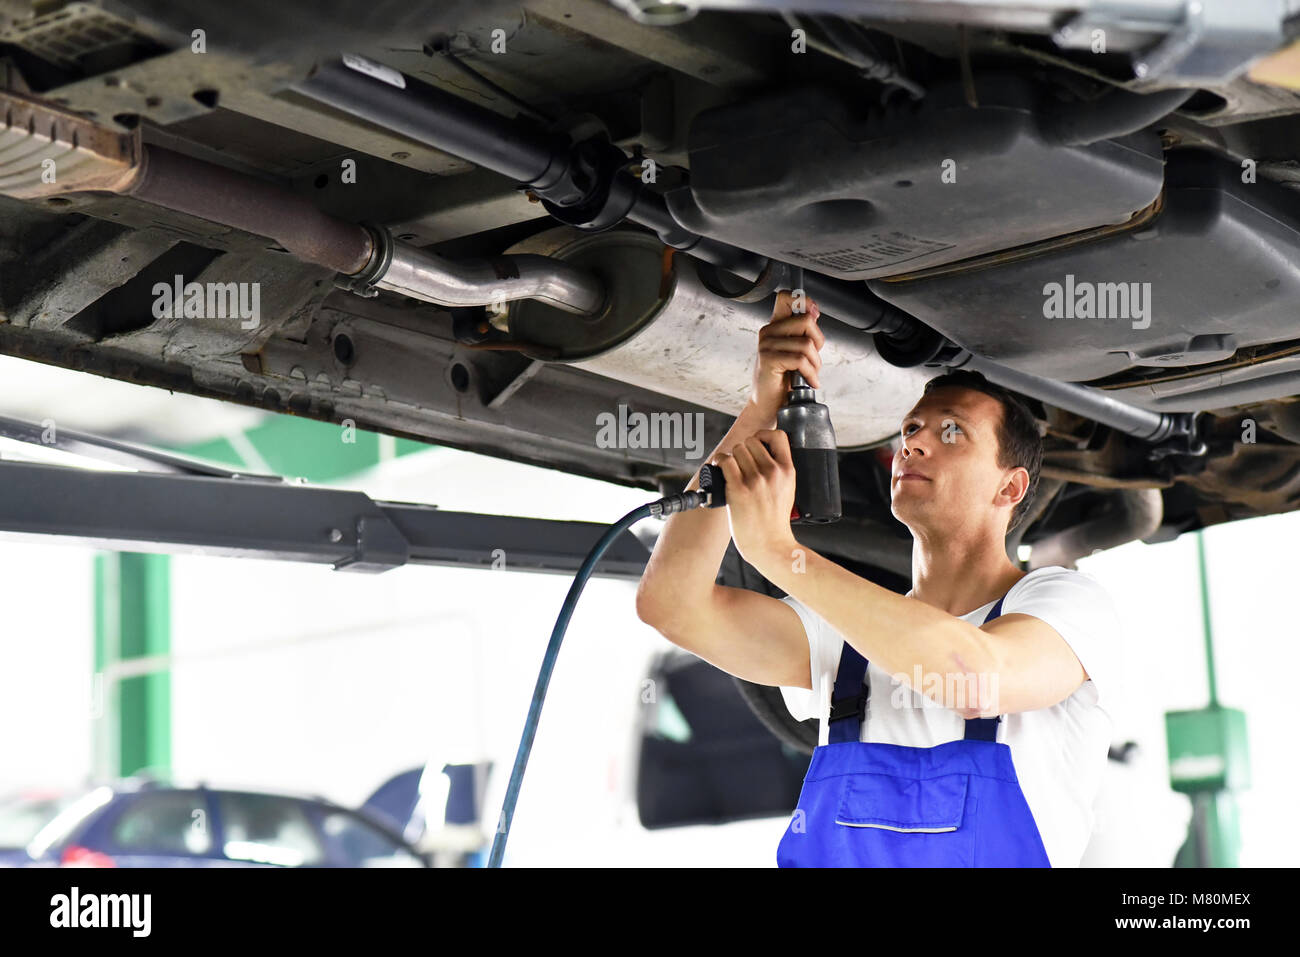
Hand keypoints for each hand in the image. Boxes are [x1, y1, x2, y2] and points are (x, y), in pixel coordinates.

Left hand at [713, 428, 799, 571]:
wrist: (770, 545)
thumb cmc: (775, 521)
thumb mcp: (788, 489)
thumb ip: (779, 470)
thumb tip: (760, 452)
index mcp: (788, 470)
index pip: (778, 435)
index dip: (764, 435)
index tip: (757, 444)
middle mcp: (773, 472)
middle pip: (751, 441)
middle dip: (743, 449)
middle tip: (740, 463)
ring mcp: (756, 480)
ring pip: (737, 450)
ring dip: (730, 457)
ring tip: (730, 468)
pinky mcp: (739, 489)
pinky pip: (725, 462)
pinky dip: (719, 462)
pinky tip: (719, 468)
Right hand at [749, 291, 823, 420]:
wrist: (768, 405)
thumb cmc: (782, 381)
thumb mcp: (795, 351)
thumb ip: (803, 333)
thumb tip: (814, 314)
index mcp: (775, 327)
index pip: (786, 298)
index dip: (805, 301)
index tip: (814, 315)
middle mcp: (768, 332)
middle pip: (806, 321)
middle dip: (818, 342)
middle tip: (813, 359)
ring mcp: (766, 346)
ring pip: (806, 344)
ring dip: (815, 364)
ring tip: (809, 374)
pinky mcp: (768, 360)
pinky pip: (800, 360)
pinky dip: (810, 374)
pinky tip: (809, 381)